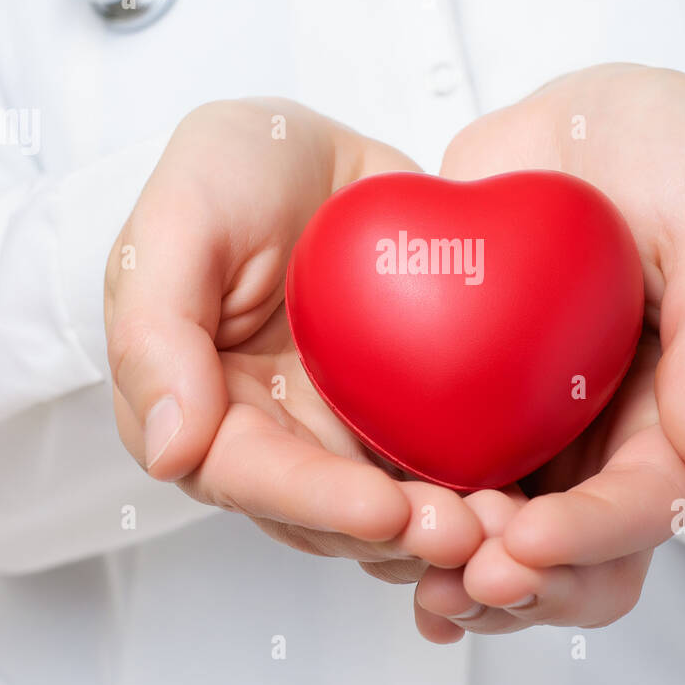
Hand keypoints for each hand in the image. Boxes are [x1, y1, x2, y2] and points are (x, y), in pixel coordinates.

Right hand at [105, 100, 481, 582]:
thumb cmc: (231, 170)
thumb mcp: (178, 220)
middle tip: (468, 535)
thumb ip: (156, 329)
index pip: (250, 477)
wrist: (313, 150)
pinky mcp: (400, 414)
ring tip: (509, 526)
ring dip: (444, 529)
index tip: (383, 510)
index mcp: (199, 407)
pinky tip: (528, 496)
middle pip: (328, 515)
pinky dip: (479, 487)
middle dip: (397, 533)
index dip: (316, 501)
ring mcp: (338, 431)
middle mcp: (269, 436)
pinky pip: (439, 465)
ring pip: (389, 510)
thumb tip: (171, 451)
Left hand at [414, 65, 684, 639]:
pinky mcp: (474, 406)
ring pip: (508, 538)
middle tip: (462, 580)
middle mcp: (609, 438)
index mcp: (680, 411)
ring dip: (466, 572)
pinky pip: (447, 482)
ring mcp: (539, 429)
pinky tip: (378, 548)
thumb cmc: (668, 155)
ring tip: (416, 580)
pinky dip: (417, 526)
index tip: (526, 543)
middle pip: (579, 554)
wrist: (580, 120)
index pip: (646, 504)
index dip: (590, 539)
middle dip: (525, 581)